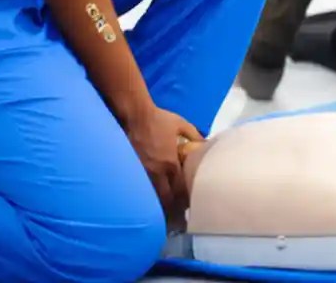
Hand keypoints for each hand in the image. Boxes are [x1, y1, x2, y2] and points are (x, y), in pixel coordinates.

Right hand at [124, 105, 202, 227]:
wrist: (134, 115)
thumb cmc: (159, 119)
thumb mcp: (182, 124)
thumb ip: (195, 135)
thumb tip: (205, 143)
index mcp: (170, 164)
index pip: (179, 189)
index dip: (184, 201)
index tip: (189, 208)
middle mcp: (156, 172)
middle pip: (164, 199)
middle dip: (170, 211)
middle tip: (176, 221)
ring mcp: (141, 173)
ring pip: (150, 197)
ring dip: (157, 207)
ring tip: (161, 218)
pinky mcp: (130, 171)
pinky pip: (138, 189)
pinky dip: (144, 197)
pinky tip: (146, 203)